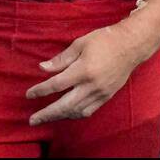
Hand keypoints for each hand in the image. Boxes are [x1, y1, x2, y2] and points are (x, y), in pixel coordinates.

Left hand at [25, 21, 146, 124]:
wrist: (130, 46)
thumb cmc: (104, 40)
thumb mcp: (80, 43)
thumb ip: (61, 58)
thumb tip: (43, 68)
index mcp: (83, 70)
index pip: (57, 85)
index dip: (41, 90)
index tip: (29, 94)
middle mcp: (91, 85)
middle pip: (64, 105)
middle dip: (47, 113)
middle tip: (32, 120)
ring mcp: (100, 93)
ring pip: (76, 111)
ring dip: (60, 116)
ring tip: (47, 117)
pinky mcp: (107, 96)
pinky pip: (88, 111)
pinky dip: (75, 114)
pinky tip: (67, 113)